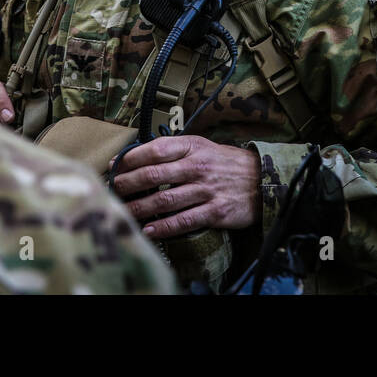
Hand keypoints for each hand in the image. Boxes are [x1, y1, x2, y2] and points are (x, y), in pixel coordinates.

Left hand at [110, 135, 260, 238]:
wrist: (263, 179)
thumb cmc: (227, 163)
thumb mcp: (203, 147)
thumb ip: (176, 150)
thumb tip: (140, 156)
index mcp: (193, 147)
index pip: (155, 149)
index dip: (131, 158)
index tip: (114, 166)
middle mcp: (198, 167)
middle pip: (154, 174)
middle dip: (128, 183)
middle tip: (112, 190)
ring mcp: (206, 190)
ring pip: (164, 199)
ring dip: (140, 207)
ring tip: (123, 212)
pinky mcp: (215, 211)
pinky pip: (183, 221)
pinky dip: (163, 227)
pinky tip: (148, 230)